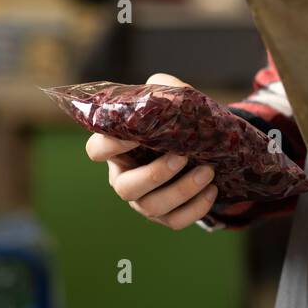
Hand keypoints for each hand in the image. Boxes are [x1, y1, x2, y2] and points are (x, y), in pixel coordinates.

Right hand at [84, 71, 217, 230]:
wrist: (206, 148)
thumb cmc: (178, 126)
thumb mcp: (172, 103)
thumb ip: (163, 90)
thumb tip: (159, 86)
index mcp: (118, 150)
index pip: (96, 150)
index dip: (110, 145)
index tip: (135, 134)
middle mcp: (125, 178)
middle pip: (125, 188)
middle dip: (154, 174)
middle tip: (182, 156)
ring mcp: (143, 201)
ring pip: (152, 206)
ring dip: (182, 190)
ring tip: (208, 171)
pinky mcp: (165, 216)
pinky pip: (175, 221)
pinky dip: (195, 209)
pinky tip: (212, 191)